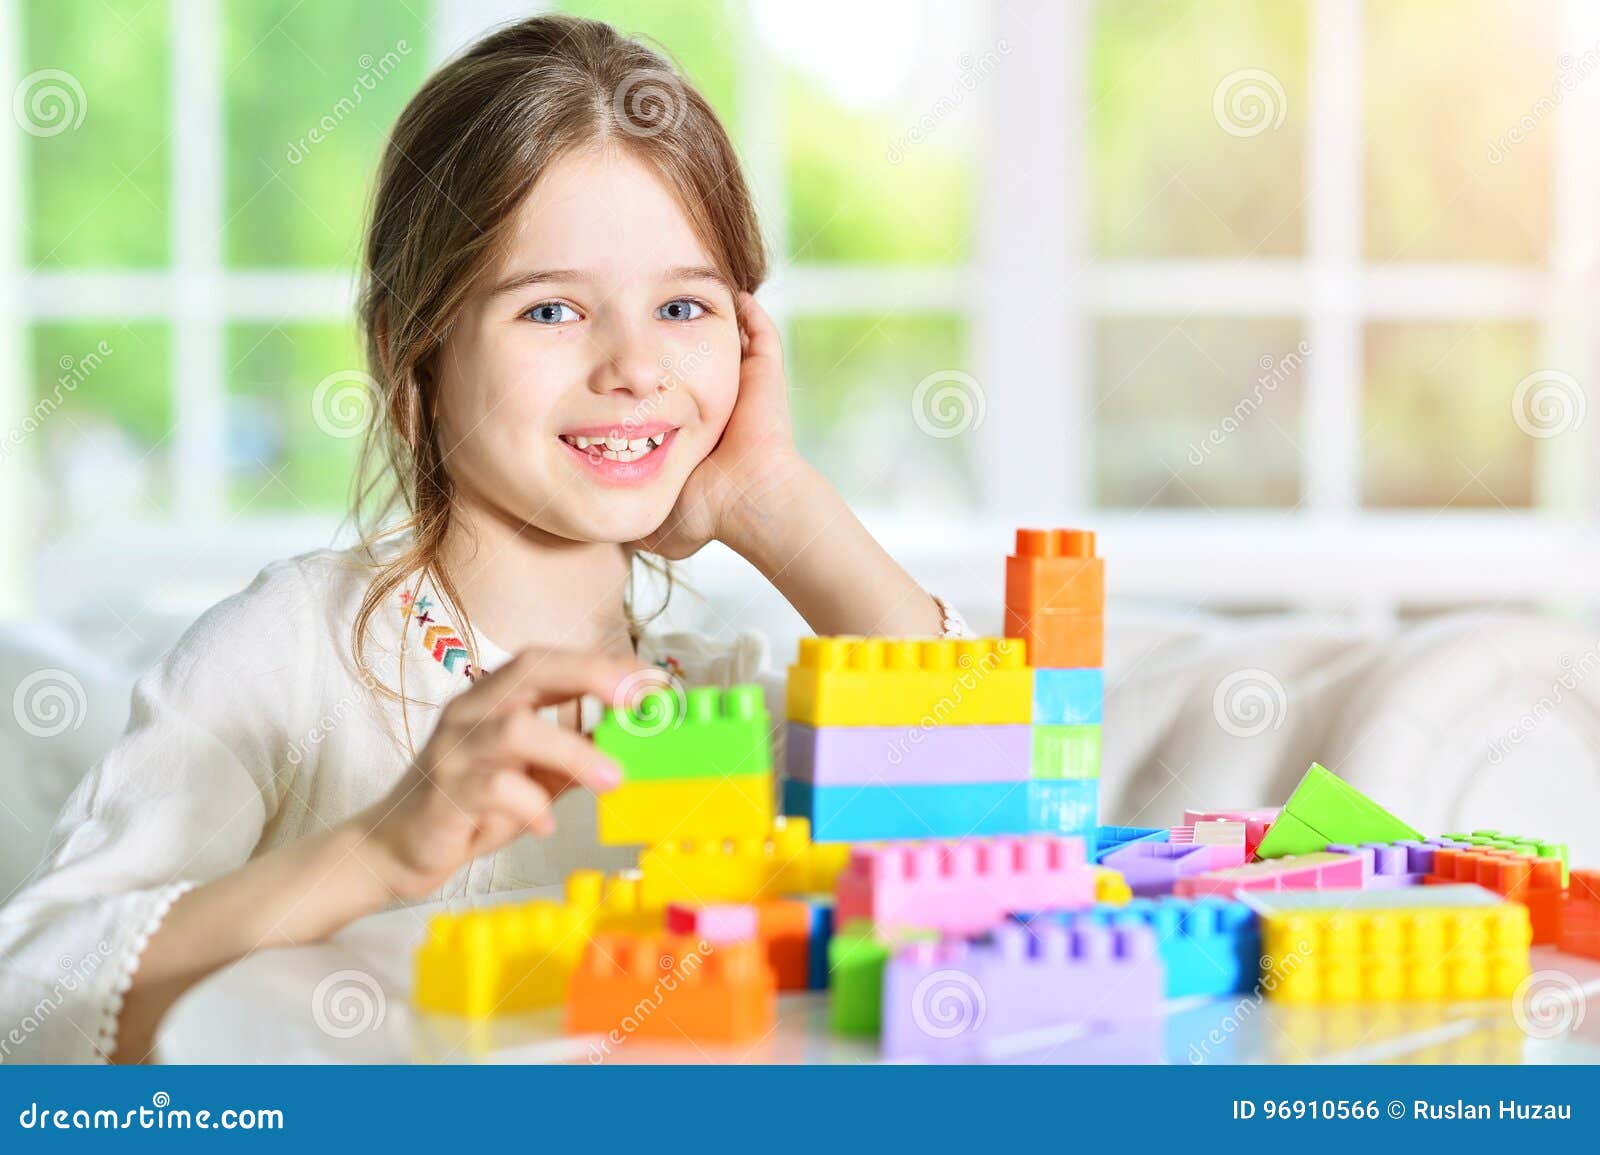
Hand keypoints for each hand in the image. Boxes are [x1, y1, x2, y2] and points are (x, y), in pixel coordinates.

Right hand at [352, 648, 653, 900]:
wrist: (396, 845)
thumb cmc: (473, 802)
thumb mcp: (535, 773)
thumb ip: (575, 752)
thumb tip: (635, 739)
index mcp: (495, 695)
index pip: (550, 660)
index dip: (602, 665)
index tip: (650, 681)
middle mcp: (472, 709)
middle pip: (531, 670)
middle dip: (591, 677)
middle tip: (637, 703)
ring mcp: (455, 748)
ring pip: (516, 728)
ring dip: (572, 750)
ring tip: (612, 779)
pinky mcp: (445, 791)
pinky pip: (494, 788)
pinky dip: (530, 806)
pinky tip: (546, 824)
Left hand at [634, 292, 807, 559]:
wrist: (748, 503)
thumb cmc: (701, 512)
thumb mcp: (650, 517)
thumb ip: (623, 513)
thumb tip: (592, 525)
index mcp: (694, 432)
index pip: (669, 393)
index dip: (647, 376)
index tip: (619, 360)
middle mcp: (718, 407)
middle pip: (694, 360)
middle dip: (674, 335)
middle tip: (648, 312)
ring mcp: (743, 389)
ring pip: (726, 342)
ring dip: (709, 318)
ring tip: (682, 293)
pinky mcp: (765, 376)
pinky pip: (760, 332)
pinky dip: (747, 311)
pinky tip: (728, 293)